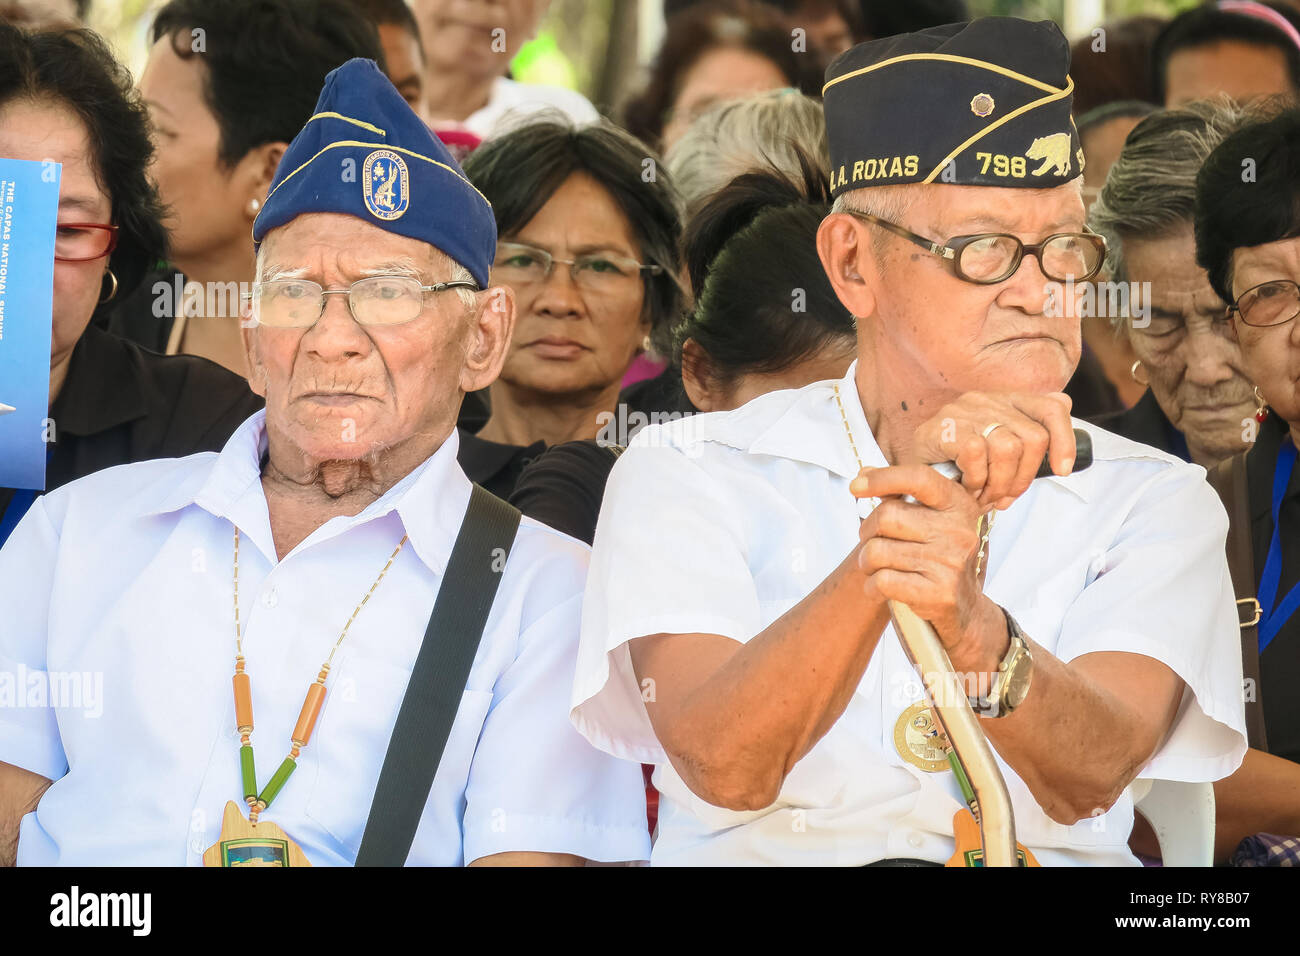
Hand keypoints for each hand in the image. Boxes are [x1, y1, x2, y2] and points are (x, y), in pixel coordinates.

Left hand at [851, 463, 1006, 670]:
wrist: (964, 610)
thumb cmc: (937, 558)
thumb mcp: (930, 521)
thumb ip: (899, 496)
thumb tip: (862, 474)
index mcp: (959, 505)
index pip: (919, 479)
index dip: (883, 478)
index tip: (856, 487)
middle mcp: (960, 531)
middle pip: (887, 516)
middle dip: (867, 531)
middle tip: (872, 542)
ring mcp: (950, 563)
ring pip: (878, 551)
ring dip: (867, 562)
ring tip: (877, 567)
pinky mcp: (938, 593)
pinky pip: (882, 581)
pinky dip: (872, 587)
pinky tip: (881, 588)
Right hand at [909, 391, 1074, 509]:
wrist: (906, 479)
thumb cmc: (953, 466)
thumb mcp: (992, 449)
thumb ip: (1025, 427)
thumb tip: (1063, 400)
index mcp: (1002, 401)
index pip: (1050, 409)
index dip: (1064, 440)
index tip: (1063, 470)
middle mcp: (985, 399)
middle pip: (1033, 438)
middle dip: (1023, 478)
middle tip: (1004, 498)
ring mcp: (963, 411)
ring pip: (1008, 448)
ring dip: (1000, 482)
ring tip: (984, 496)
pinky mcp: (943, 427)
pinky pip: (977, 454)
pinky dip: (976, 479)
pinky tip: (967, 488)